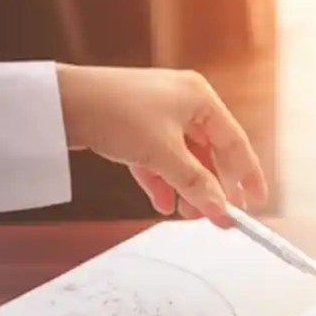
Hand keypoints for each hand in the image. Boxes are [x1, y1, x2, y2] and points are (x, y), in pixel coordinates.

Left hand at [56, 64, 268, 226]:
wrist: (60, 102)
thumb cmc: (116, 113)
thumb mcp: (163, 154)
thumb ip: (197, 185)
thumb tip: (223, 212)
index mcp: (200, 99)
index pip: (235, 143)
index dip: (247, 175)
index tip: (255, 202)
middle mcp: (184, 102)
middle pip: (210, 153)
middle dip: (212, 188)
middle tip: (218, 217)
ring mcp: (159, 114)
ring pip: (184, 158)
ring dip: (187, 188)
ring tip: (188, 214)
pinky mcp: (136, 126)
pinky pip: (160, 158)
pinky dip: (163, 180)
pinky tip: (164, 202)